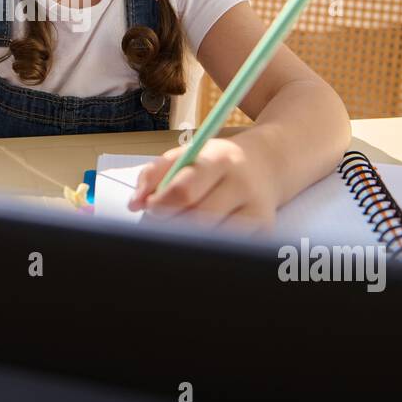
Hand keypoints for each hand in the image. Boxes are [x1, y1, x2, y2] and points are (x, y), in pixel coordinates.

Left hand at [126, 137, 277, 234]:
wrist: (266, 163)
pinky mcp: (264, 231)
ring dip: (190, 236)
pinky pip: (227, 247)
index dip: (161, 205)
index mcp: (219, 159)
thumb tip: (135, 203)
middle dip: (173, 224)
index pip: (185, 190)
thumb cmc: (216, 162)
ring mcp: (256, 210)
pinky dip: (210, 244)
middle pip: (199, 219)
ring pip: (212, 237)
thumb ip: (154, 173)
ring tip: (185, 225)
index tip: (152, 208)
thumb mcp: (187, 154)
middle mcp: (242, 184)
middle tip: (164, 221)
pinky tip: (208, 232)